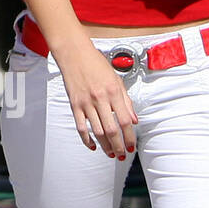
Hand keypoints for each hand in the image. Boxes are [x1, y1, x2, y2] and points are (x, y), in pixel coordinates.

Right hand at [53, 39, 138, 158]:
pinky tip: (93, 145)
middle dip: (118, 145)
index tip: (132, 145)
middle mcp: (100, 99)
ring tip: (111, 153)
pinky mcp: (74, 104)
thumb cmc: (95, 63)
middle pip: (112, 129)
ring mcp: (86, 103)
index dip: (130, 136)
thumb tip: (134, 119)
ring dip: (105, 145)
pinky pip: (81, 126)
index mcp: (113, 92)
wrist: (74, 53)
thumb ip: (126, 101)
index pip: (125, 120)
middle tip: (122, 154)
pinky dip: (87, 139)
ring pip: (97, 131)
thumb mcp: (116, 79)